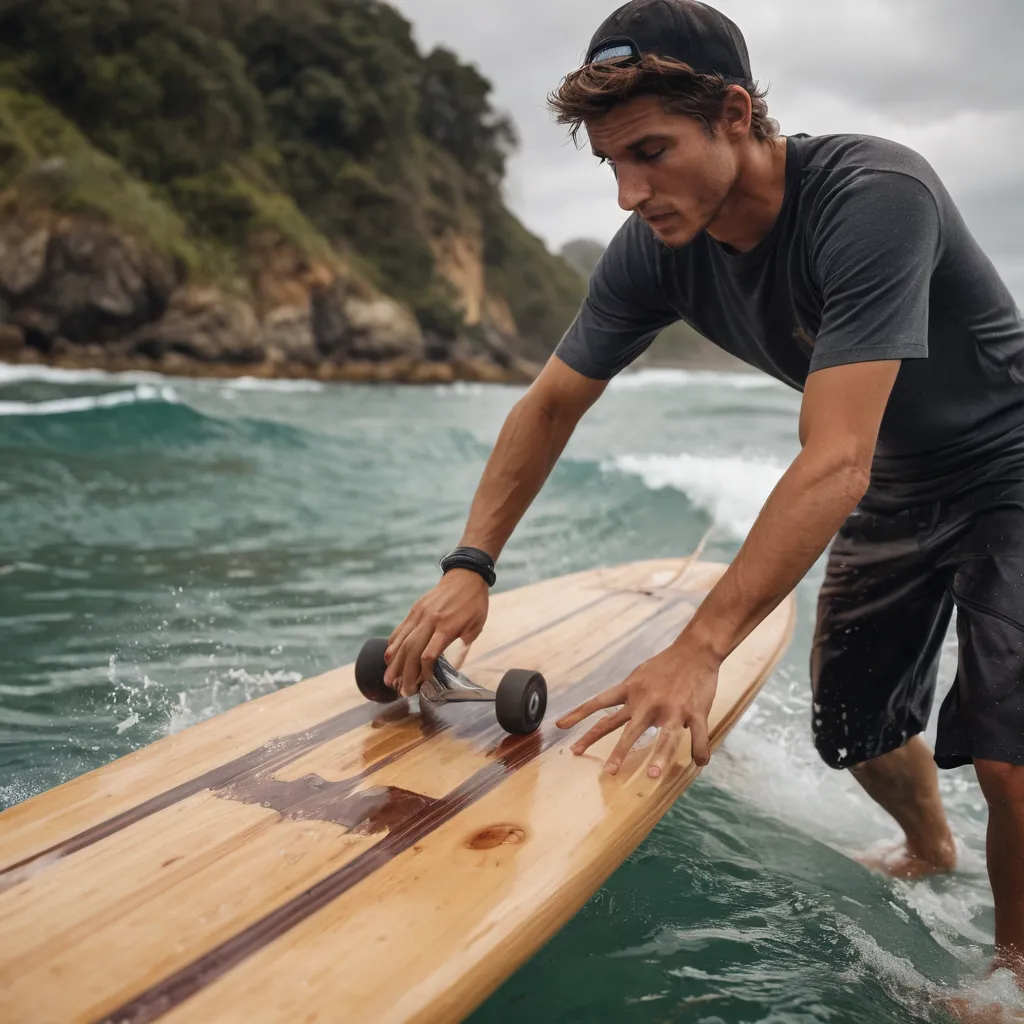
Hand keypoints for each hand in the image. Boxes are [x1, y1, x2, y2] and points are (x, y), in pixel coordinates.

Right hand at [383, 570, 488, 696]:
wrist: (465, 575)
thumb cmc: (474, 603)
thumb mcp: (476, 627)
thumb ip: (463, 647)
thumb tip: (455, 668)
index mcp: (447, 627)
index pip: (429, 655)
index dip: (424, 673)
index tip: (425, 684)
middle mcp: (430, 621)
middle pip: (411, 651)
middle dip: (405, 674)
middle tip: (403, 691)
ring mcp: (419, 614)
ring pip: (402, 642)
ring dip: (394, 664)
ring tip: (389, 681)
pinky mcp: (414, 610)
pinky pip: (400, 630)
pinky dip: (393, 645)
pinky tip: (389, 658)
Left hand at [556, 636, 719, 777]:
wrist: (695, 650)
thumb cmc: (665, 664)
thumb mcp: (639, 675)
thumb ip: (629, 696)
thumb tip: (616, 710)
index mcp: (631, 691)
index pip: (599, 703)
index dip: (578, 714)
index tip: (560, 727)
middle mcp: (648, 702)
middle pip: (630, 729)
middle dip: (618, 752)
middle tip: (608, 772)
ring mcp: (672, 709)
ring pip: (665, 737)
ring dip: (660, 757)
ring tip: (652, 775)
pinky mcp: (695, 712)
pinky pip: (698, 736)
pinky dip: (699, 752)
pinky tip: (698, 764)